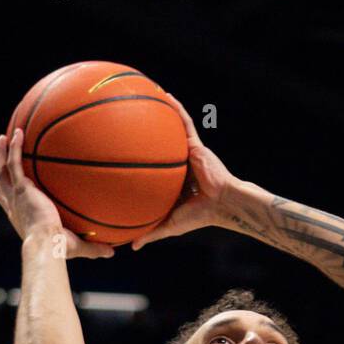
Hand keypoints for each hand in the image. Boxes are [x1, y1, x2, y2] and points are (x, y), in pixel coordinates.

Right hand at [0, 130, 114, 257]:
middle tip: (3, 153)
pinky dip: (15, 149)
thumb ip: (93, 247)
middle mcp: (15, 206)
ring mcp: (17, 197)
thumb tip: (111, 252)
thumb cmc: (58, 250)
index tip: (14, 183)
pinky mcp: (22, 189)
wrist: (47, 245)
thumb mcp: (76, 246)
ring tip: (4, 138)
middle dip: (0, 167)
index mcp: (22, 217)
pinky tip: (19, 133)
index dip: (10, 191)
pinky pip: (15, 164)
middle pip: (2, 183)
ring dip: (1, 153)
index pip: (11, 202)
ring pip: (2, 171)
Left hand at [131, 94, 236, 249]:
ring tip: (143, 99)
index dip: (141, 163)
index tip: (121, 157)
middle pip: (159, 147)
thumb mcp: (171, 225)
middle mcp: (178, 165)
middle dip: (146, 135)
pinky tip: (166, 95)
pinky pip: (185, 123)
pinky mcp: (195, 145)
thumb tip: (130, 247)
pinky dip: (176, 109)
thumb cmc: (199, 216)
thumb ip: (151, 233)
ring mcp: (187, 153)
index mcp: (172, 182)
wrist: (222, 204)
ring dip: (160, 114)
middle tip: (126, 125)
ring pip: (170, 131)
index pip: (154, 170)